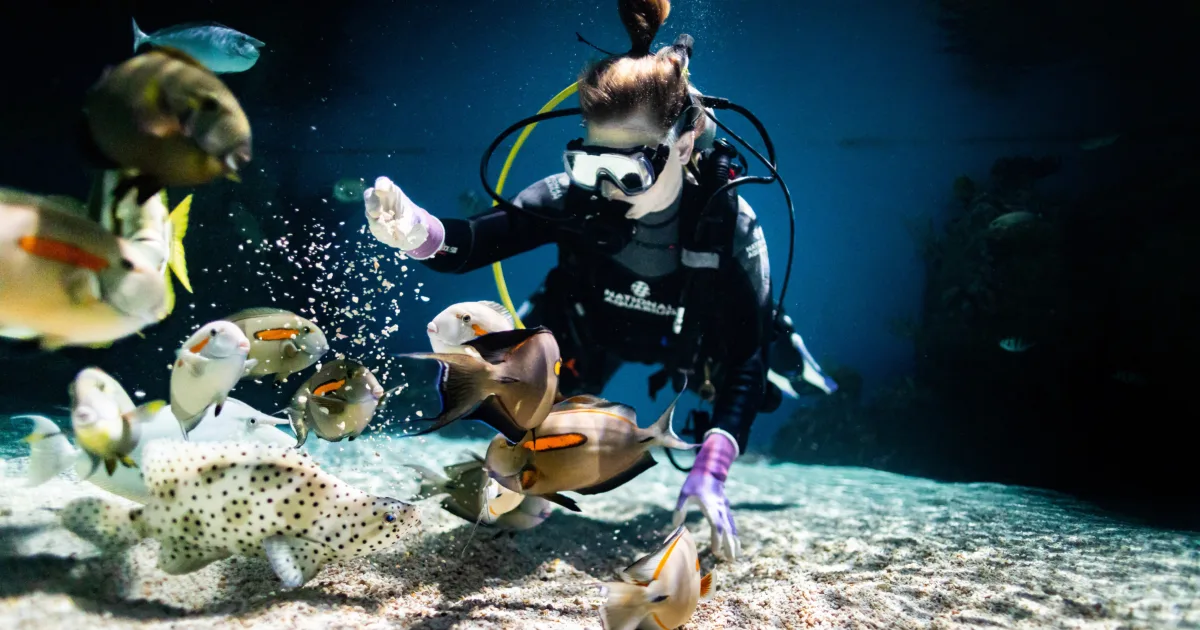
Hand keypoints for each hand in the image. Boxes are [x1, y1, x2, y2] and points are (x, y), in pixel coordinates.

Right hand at [364, 176, 428, 250]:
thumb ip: (407, 224)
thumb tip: (398, 231)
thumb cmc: (413, 218)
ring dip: (379, 223)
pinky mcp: (374, 225)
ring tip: (390, 230)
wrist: (411, 232)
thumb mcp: (415, 220)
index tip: (380, 189)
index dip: (380, 184)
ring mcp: (374, 212)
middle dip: (371, 204)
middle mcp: (380, 200)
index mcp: (392, 192)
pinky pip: (375, 229)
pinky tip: (392, 236)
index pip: (383, 183)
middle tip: (376, 213)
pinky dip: (383, 234)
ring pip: (370, 215)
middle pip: (369, 196)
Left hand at [672, 432, 740, 561]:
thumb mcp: (684, 493)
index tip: (715, 551)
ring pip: (732, 528)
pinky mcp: (726, 510)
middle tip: (731, 560)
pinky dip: (734, 536)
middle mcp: (720, 509)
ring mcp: (725, 510)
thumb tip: (675, 525)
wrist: (709, 471)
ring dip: (734, 543)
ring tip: (735, 558)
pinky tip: (736, 546)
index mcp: (711, 506)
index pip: (717, 525)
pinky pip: (732, 525)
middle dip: (730, 545)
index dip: (717, 539)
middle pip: (727, 530)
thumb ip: (680, 508)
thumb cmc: (695, 483)